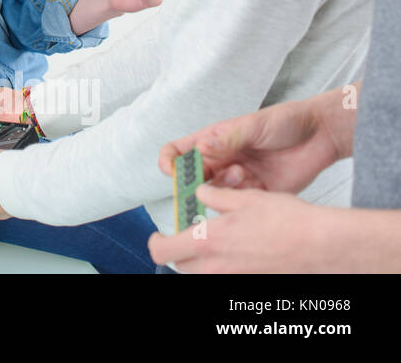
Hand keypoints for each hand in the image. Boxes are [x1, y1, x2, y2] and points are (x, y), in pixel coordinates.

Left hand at [147, 186, 328, 272]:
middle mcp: (217, 266)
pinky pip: (225, 277)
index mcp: (209, 241)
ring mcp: (235, 278)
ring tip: (215, 242)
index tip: (160, 234)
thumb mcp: (245, 198)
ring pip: (201, 274)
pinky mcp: (251, 283)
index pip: (162, 251)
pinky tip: (238, 250)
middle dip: (179, 251)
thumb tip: (199, 193)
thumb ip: (215, 196)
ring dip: (200, 260)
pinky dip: (223, 266)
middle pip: (180, 266)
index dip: (156, 242)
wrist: (321, 244)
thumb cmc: (287, 220)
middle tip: (189, 236)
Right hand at [156, 89, 352, 195]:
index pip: (178, 152)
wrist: (321, 135)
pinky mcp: (258, 194)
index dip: (169, 163)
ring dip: (224, 187)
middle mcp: (221, 160)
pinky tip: (258, 184)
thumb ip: (227, 139)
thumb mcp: (253, 125)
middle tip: (208, 183)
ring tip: (243, 173)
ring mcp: (238, 178)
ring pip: (216, 193)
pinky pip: (241, 204)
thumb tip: (199, 148)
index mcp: (212, 140)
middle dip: (195, 184)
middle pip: (193, 178)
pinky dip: (244, 199)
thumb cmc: (284, 122)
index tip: (173, 172)